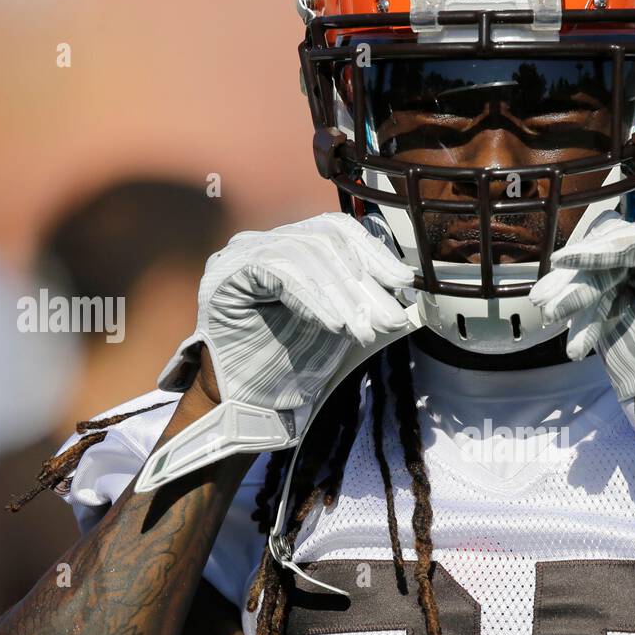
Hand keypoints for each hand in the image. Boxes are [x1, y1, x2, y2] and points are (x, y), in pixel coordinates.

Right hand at [136, 214, 416, 491]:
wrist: (252, 402)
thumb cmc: (294, 362)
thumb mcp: (342, 322)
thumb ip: (365, 298)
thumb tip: (407, 283)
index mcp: (293, 246)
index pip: (339, 231)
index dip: (374, 254)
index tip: (402, 283)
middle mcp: (266, 242)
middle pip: (325, 241)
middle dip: (363, 283)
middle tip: (388, 319)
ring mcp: (242, 253)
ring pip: (306, 255)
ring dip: (342, 297)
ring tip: (362, 331)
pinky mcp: (228, 272)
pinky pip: (279, 272)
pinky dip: (312, 298)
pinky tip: (334, 324)